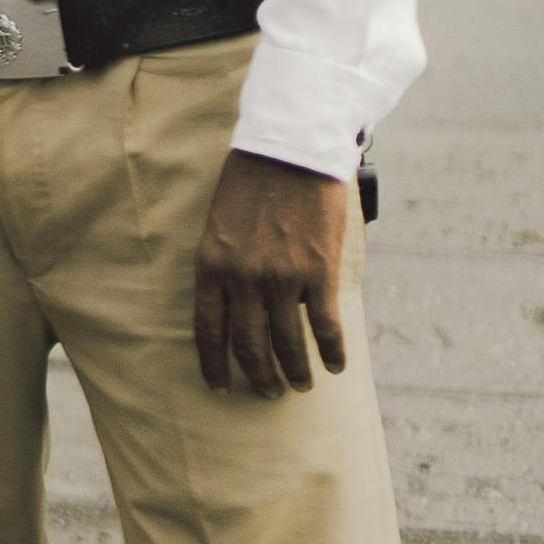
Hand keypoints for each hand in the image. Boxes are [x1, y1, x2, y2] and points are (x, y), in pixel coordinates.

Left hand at [193, 150, 351, 394]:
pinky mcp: (318, 273)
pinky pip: (326, 326)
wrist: (289, 150)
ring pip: (288, 344)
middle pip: (249, 345)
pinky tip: (336, 366)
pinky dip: (332, 352)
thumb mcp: (218, 223)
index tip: (218, 387)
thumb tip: (236, 306)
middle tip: (267, 394)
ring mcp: (281, 278)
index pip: (208, 330)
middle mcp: (243, 278)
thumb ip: (224, 265)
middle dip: (258, 377)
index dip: (213, 364)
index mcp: (211, 265)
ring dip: (296, 372)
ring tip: (301, 386)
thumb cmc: (250, 182)